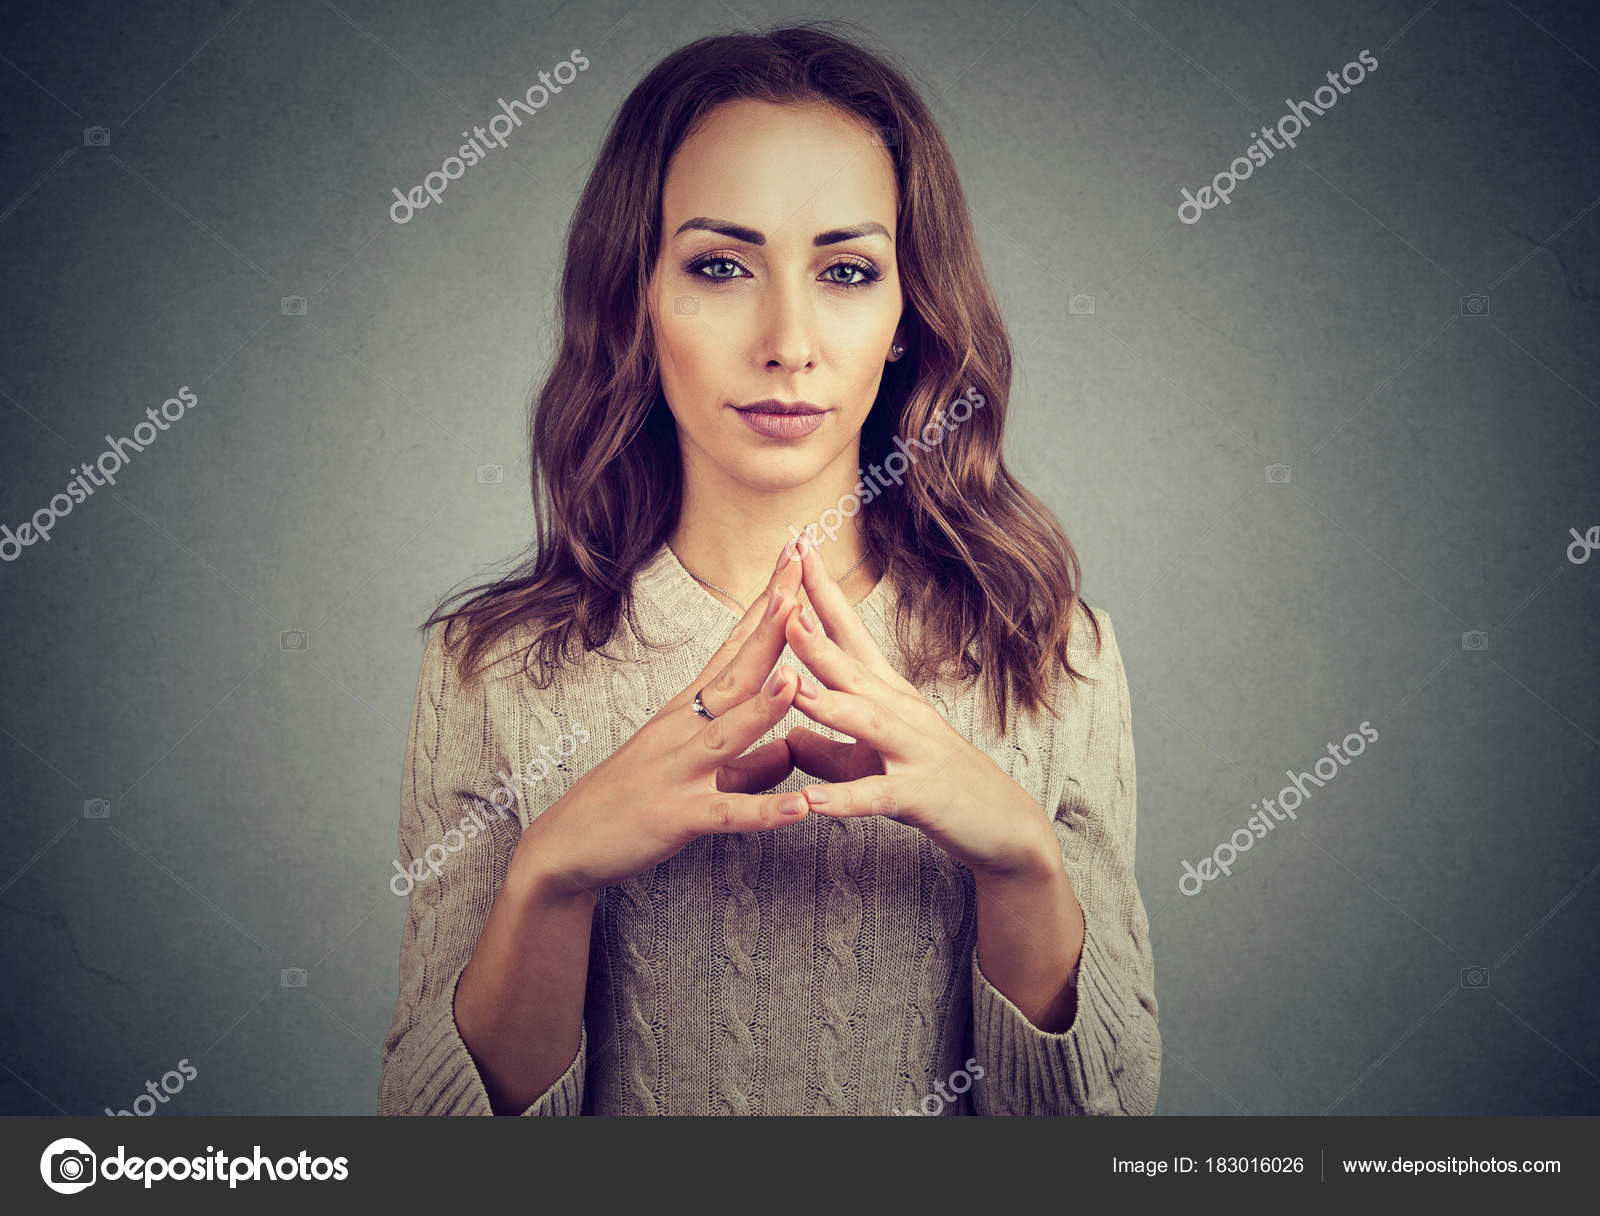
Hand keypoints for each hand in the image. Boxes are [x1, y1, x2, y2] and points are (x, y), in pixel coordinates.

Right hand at [512, 538, 813, 897]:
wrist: (564, 845)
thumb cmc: (630, 801)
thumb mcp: (696, 773)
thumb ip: (747, 763)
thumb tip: (790, 750)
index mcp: (688, 709)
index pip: (734, 644)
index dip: (766, 603)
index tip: (793, 559)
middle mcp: (683, 728)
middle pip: (735, 670)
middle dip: (771, 625)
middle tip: (801, 577)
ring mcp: (678, 770)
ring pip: (727, 734)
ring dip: (763, 706)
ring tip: (798, 678)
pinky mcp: (676, 817)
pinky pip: (726, 815)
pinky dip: (763, 812)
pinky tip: (800, 808)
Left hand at [780, 538, 1058, 880]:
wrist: (1002, 824)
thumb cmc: (932, 785)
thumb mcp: (871, 762)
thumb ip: (826, 748)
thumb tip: (783, 735)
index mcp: (886, 693)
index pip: (848, 630)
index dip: (821, 589)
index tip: (796, 544)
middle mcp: (899, 711)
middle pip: (851, 662)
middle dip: (814, 627)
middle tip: (782, 591)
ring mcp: (911, 750)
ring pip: (865, 719)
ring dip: (826, 698)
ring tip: (788, 681)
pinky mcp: (917, 796)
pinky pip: (877, 796)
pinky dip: (844, 799)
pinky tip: (812, 802)